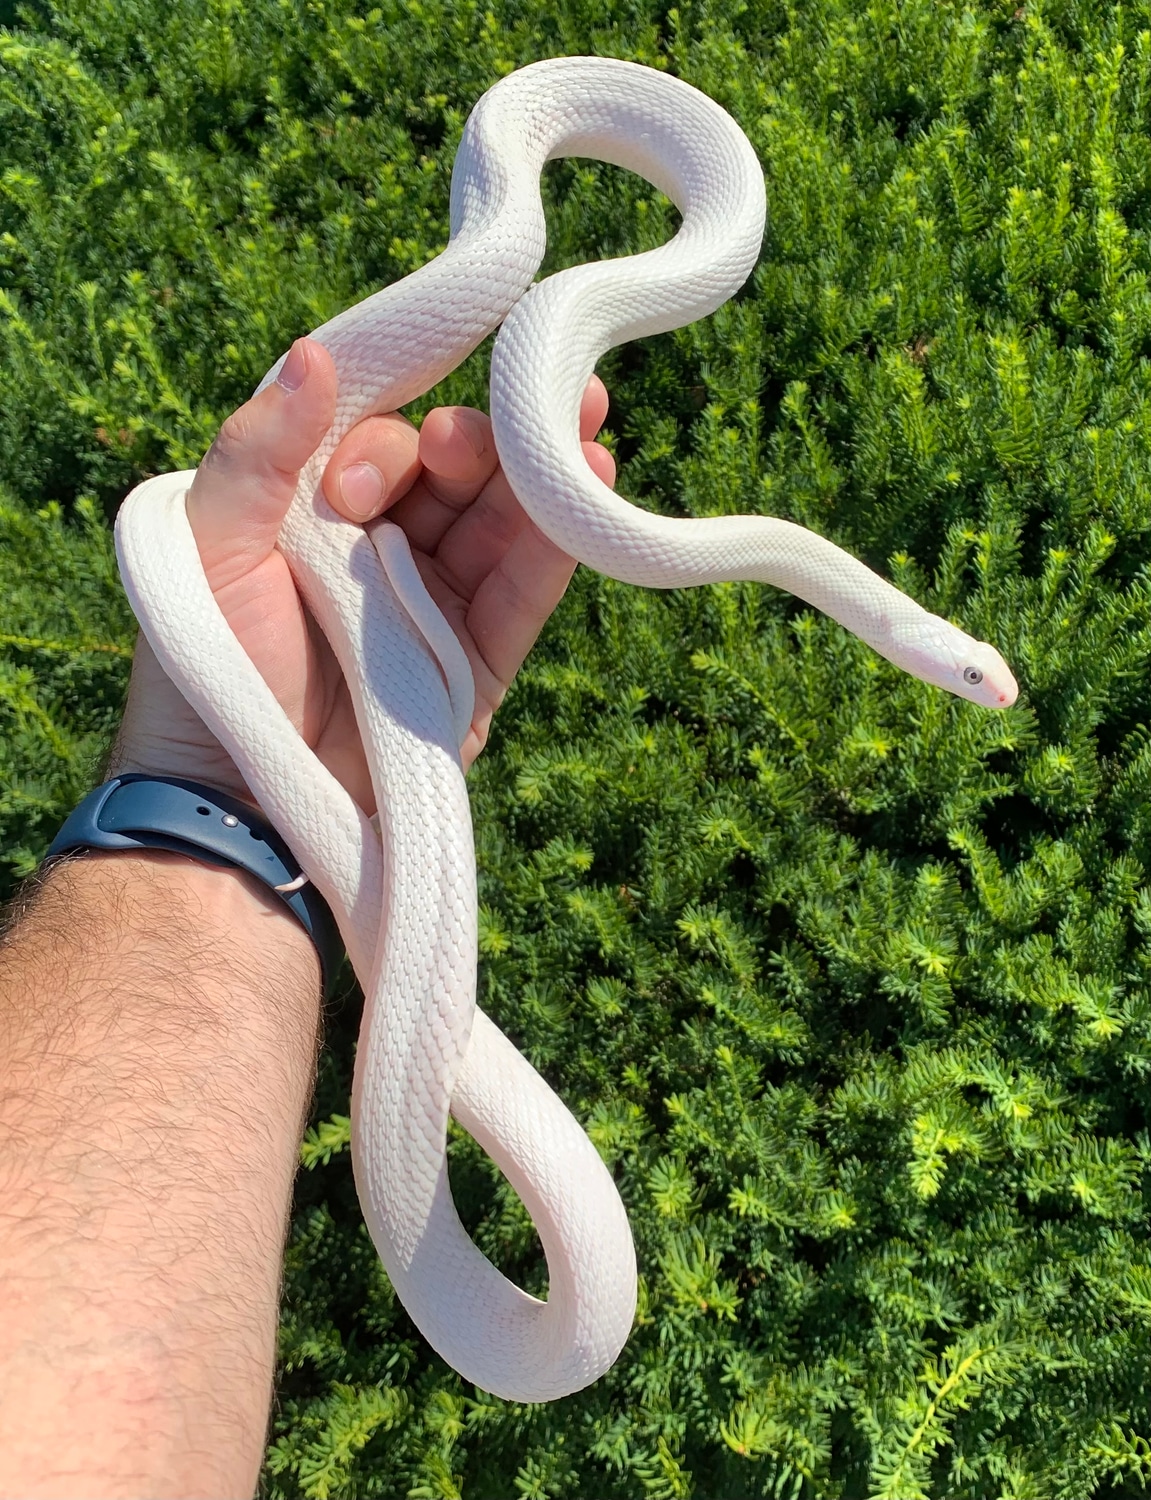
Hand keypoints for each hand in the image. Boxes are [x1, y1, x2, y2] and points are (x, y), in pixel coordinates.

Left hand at [109, 336, 615, 813]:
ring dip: (538, 465)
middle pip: (452, 473)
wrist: (238, 797)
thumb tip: (313, 353)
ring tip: (578, 408)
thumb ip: (260, 450)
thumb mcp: (211, 545)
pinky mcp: (478, 660)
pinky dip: (559, 538)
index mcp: (316, 512)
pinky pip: (526, 589)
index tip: (388, 450)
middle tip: (458, 447)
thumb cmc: (207, 667)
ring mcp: (436, 604)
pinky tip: (593, 474)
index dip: (397, 428)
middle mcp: (382, 550)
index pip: (380, 439)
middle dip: (472, 441)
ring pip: (499, 520)